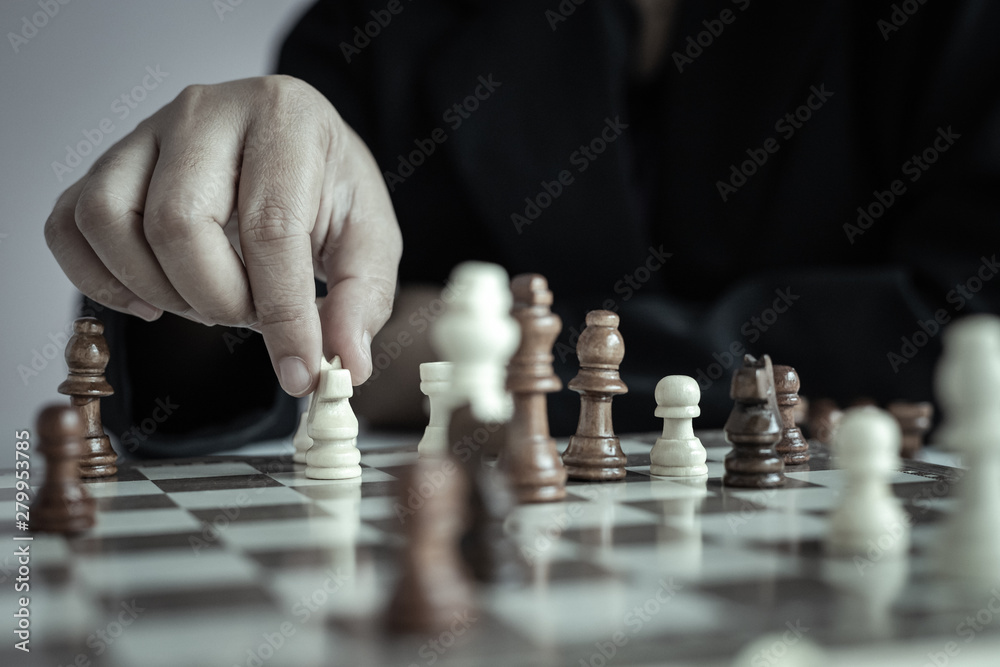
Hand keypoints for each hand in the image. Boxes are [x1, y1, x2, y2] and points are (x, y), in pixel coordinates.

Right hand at [45, 76, 400, 395]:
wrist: (293, 149)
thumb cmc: (328, 189)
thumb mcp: (370, 240)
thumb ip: (363, 299)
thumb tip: (345, 362)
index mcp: (284, 118)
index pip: (270, 226)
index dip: (283, 313)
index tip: (299, 370)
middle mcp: (206, 112)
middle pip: (177, 224)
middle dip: (218, 299)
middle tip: (252, 314)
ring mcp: (145, 134)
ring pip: (110, 221)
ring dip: (158, 290)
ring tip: (210, 298)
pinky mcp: (107, 165)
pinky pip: (69, 226)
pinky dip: (100, 279)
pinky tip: (153, 296)